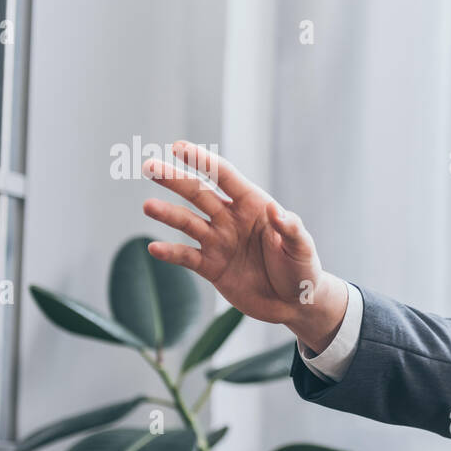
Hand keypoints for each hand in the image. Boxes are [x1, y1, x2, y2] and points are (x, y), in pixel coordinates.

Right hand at [141, 141, 345, 350]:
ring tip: (148, 205)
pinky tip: (154, 248)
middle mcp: (231, 219)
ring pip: (187, 222)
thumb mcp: (302, 248)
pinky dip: (170, 253)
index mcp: (254, 205)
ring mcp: (218, 242)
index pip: (225, 177)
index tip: (179, 147)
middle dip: (175, 179)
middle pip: (199, 194)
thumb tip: (275, 210)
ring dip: (167, 214)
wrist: (294, 303)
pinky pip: (186, 256)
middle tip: (149, 166)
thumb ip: (291, 229)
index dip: (203, 161)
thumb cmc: (302, 270)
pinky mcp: (211, 267)